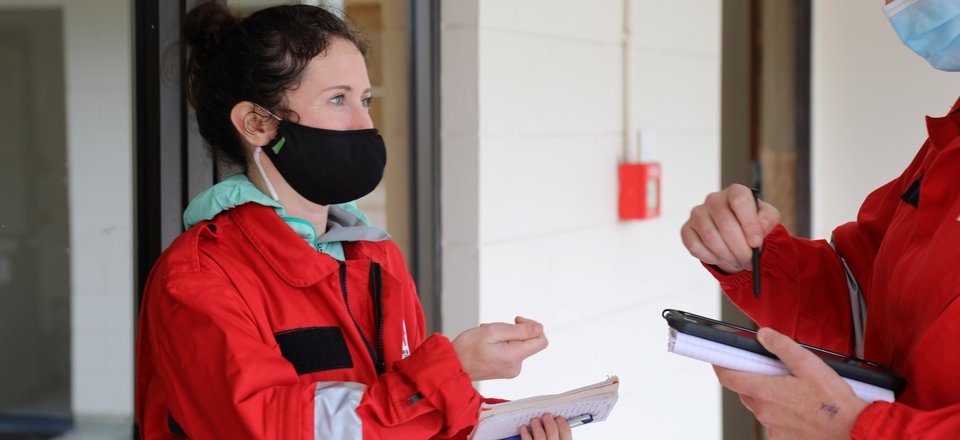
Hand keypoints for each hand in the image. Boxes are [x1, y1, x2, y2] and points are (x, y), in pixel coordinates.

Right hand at [452, 316, 547, 380]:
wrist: (453, 365)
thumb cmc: (467, 348)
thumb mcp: (493, 331)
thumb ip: (518, 330)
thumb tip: (538, 329)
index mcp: (515, 356)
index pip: (541, 341)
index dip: (533, 326)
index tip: (517, 321)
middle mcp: (516, 366)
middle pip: (530, 342)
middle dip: (515, 330)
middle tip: (496, 328)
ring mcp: (511, 370)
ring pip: (519, 345)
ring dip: (506, 336)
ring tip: (487, 335)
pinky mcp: (505, 370)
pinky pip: (511, 351)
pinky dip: (502, 343)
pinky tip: (488, 342)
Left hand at [519, 413, 571, 439]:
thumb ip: (558, 439)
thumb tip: (553, 426)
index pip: (566, 432)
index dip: (562, 422)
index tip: (558, 417)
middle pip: (553, 431)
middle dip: (548, 420)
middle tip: (545, 416)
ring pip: (540, 435)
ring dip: (536, 425)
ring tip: (534, 420)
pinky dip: (525, 433)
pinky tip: (524, 429)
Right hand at [681, 184, 780, 272]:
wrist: (734, 232)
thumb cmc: (751, 223)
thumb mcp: (767, 218)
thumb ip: (768, 220)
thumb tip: (761, 229)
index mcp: (735, 191)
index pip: (740, 202)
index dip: (749, 224)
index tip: (756, 243)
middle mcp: (714, 199)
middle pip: (725, 224)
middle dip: (740, 248)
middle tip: (749, 261)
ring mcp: (697, 213)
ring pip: (711, 238)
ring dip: (727, 255)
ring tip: (737, 261)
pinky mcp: (687, 229)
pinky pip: (695, 247)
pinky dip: (710, 257)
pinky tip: (720, 257)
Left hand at [714, 328, 868, 438]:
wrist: (854, 430)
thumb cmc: (834, 401)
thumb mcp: (808, 363)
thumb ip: (781, 346)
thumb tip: (763, 335)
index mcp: (765, 392)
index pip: (728, 377)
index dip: (720, 365)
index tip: (719, 358)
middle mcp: (764, 412)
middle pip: (744, 391)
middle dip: (750, 379)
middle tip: (769, 370)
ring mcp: (773, 428)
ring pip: (760, 407)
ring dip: (767, 396)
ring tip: (792, 390)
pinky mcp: (784, 439)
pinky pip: (773, 422)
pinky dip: (780, 412)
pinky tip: (799, 407)